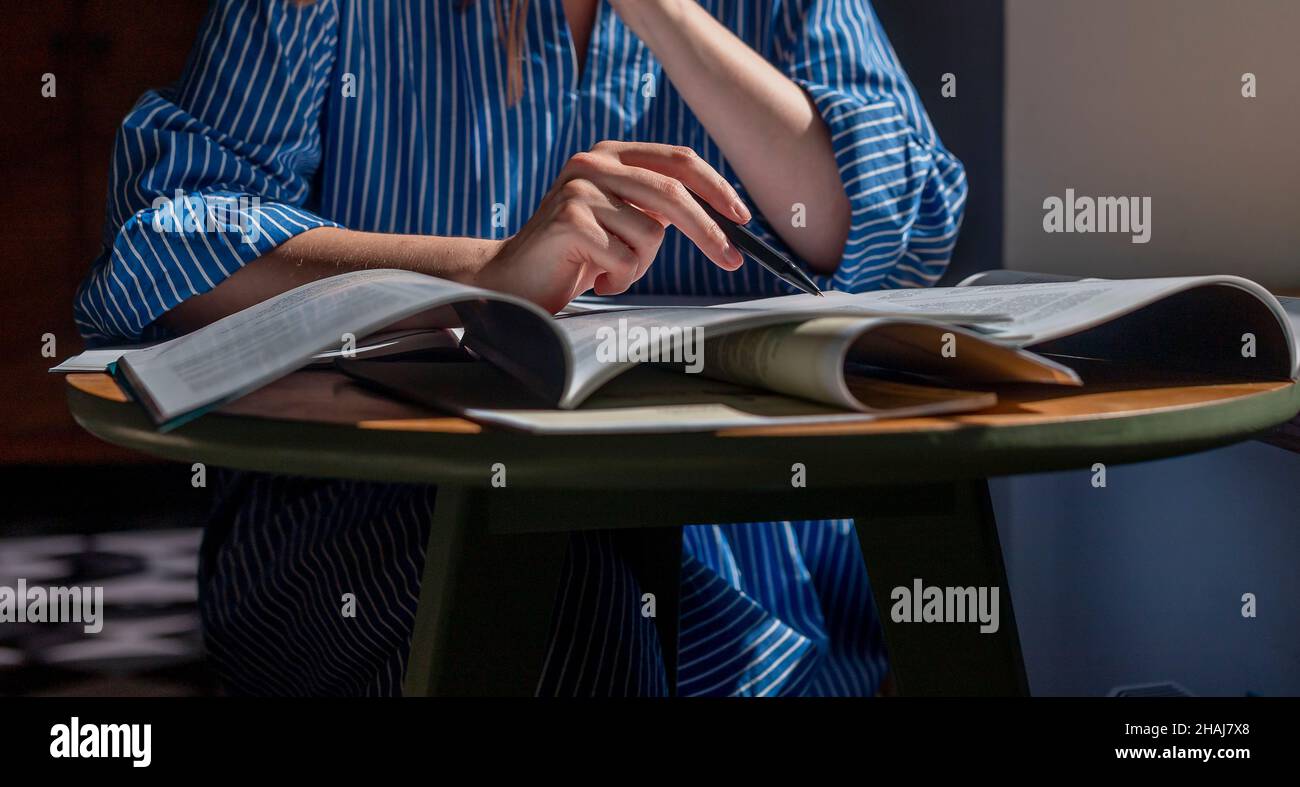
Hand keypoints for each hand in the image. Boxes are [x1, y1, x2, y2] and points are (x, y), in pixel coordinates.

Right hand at [475, 140, 750, 312]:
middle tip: (732, 261)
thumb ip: (657, 207)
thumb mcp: (624, 222)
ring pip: (649, 235)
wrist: (514, 279)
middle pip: (672, 194)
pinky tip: (592, 277)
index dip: (716, 187)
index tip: (742, 217)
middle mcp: (594, 162)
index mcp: (612, 154)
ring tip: (608, 271)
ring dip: (638, 266)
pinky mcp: (568, 219)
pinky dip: (617, 279)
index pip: (677, 161)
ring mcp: (579, 187)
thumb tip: (721, 214)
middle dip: (707, 232)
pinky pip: (623, 257)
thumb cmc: (577, 256)